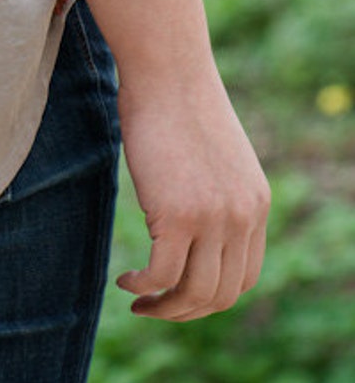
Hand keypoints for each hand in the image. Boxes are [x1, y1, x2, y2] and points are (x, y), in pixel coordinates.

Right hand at [116, 67, 269, 319]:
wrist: (167, 71)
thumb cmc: (176, 103)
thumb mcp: (211, 156)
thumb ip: (212, 192)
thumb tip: (186, 220)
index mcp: (256, 205)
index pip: (245, 277)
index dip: (211, 295)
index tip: (178, 292)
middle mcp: (243, 217)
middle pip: (221, 294)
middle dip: (185, 311)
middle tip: (153, 308)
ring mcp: (214, 219)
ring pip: (194, 292)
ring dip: (164, 308)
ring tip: (138, 301)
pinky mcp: (178, 215)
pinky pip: (161, 274)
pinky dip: (142, 287)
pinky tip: (126, 281)